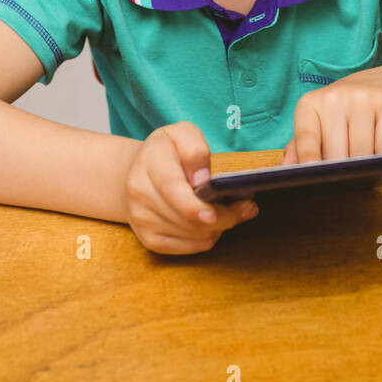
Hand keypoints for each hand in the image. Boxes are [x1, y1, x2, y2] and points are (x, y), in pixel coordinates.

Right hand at [124, 121, 258, 254]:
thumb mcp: (181, 134)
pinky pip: (187, 247)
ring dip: (217, 228)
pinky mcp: (149, 239)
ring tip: (231, 212)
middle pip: (186, 218)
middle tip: (247, 208)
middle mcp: (140, 194)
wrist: (134, 172)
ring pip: (190, 235)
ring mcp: (141, 220)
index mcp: (149, 163)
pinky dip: (205, 239)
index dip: (194, 206)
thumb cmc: (166, 151)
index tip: (215, 213)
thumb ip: (195, 150)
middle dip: (223, 217)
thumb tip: (203, 179)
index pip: (172, 190)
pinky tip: (212, 224)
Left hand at [280, 66, 381, 163]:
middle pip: (336, 152)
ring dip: (367, 166)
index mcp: (312, 103)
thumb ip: (302, 145)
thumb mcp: (322, 121)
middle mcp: (336, 96)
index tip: (310, 172)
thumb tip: (286, 168)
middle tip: (349, 174)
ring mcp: (364, 98)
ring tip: (368, 161)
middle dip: (343, 170)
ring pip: (362, 152)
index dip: (308, 155)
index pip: (306, 135)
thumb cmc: (349, 109)